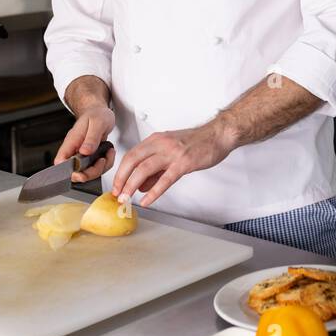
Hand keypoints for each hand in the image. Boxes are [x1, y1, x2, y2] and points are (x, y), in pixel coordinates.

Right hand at [54, 103, 115, 182]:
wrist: (101, 113)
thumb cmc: (97, 115)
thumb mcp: (97, 123)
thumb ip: (91, 138)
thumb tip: (84, 151)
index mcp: (71, 141)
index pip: (61, 161)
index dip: (68, 171)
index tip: (82, 171)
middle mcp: (75, 150)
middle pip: (74, 172)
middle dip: (90, 172)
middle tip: (102, 161)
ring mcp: (82, 155)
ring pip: (87, 173)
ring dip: (100, 168)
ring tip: (107, 154)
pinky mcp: (91, 158)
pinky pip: (97, 169)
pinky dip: (106, 165)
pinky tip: (109, 153)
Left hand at [111, 122, 235, 207]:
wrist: (218, 135)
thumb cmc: (198, 142)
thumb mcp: (171, 152)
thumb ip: (156, 169)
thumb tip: (141, 185)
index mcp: (156, 140)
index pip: (131, 155)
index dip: (121, 171)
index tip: (117, 185)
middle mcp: (161, 144)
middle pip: (132, 160)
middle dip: (121, 179)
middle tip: (117, 193)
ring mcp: (172, 153)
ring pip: (144, 169)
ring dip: (132, 185)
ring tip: (127, 198)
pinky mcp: (184, 163)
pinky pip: (165, 179)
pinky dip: (153, 192)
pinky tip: (148, 200)